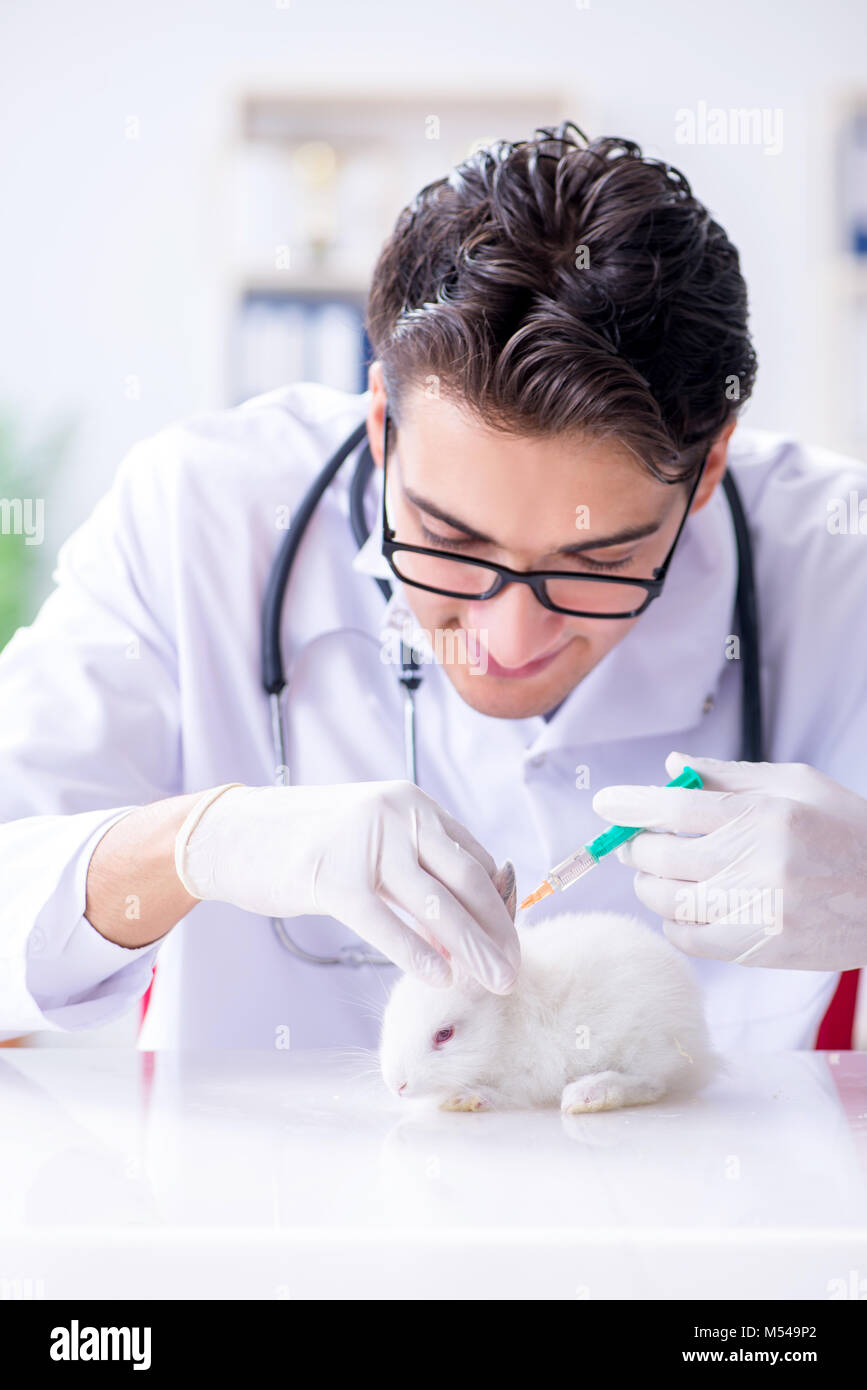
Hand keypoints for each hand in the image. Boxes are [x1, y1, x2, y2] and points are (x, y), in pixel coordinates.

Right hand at [174, 780, 519, 991]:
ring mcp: (367, 842)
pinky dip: (416, 954)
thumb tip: (463, 927)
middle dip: (498, 933)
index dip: (500, 908)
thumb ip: (416, 870)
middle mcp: (399, 814)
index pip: (476, 860)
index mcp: (414, 805)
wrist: (234, 833)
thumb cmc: (307, 844)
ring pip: (436, 904)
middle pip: (468, 881)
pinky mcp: (333, 877)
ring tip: (493, 984)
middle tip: (513, 973)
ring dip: (472, 950)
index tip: (512, 946)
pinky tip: (439, 980)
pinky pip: (385, 922)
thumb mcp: (373, 842)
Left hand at [591, 752, 866, 970]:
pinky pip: (689, 939)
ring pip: (667, 901)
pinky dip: (674, 921)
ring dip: (650, 885)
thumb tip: (673, 767)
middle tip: (634, 842)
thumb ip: (729, 777)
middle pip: (661, 857)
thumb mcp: (798, 784)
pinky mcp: (760, 950)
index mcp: (764, 815)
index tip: (605, 804)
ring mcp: (758, 912)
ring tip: (658, 874)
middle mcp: (757, 864)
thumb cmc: (847, 830)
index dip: (631, 805)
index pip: (675, 807)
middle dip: (636, 847)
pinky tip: (686, 907)